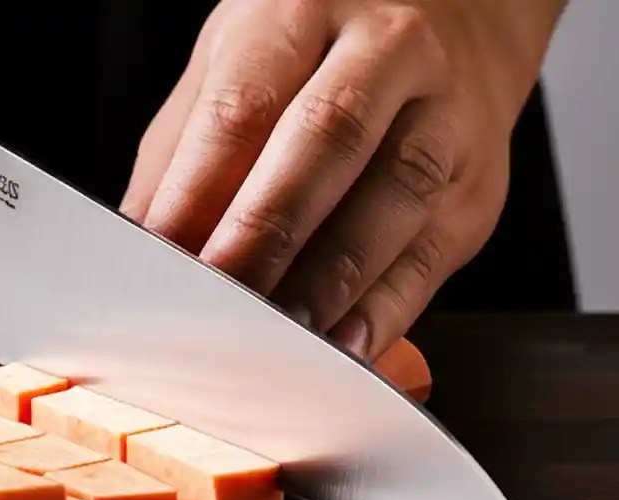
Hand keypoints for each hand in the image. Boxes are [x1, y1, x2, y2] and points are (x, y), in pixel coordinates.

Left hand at [121, 0, 565, 359]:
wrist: (463, 9)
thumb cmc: (323, 41)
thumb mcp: (236, 58)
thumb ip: (184, 148)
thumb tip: (140, 241)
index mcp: (305, 9)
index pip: (244, 104)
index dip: (197, 190)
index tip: (160, 258)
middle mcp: (389, 49)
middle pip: (325, 143)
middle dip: (263, 235)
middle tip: (214, 301)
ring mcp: (447, 115)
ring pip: (392, 199)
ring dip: (326, 282)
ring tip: (272, 336)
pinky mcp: (478, 185)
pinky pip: (432, 254)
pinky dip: (383, 311)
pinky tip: (340, 346)